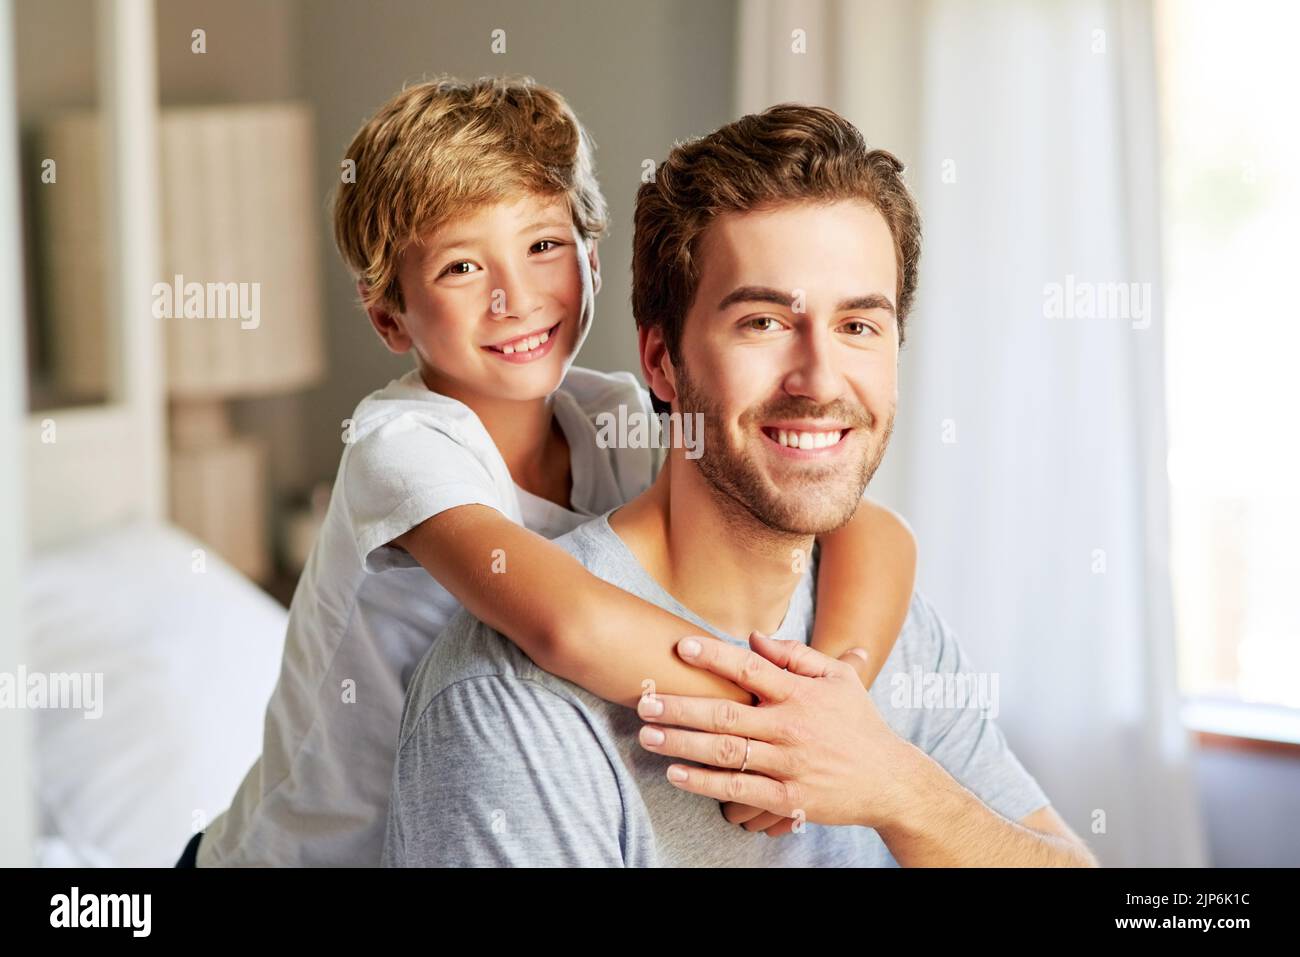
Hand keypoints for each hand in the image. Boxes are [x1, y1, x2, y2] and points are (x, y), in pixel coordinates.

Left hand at [636, 631, 918, 829]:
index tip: (680, 647)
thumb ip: (796, 655)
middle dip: (681, 707)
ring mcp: (788, 765)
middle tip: (644, 701)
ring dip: (683, 744)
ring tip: (648, 736)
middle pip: (726, 713)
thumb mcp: (838, 680)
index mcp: (801, 694)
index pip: (751, 668)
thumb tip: (753, 636)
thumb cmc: (859, 724)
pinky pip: (738, 789)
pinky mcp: (787, 799)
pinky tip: (676, 774)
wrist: (890, 781)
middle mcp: (791, 727)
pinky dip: (705, 783)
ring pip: (726, 752)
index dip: (715, 657)